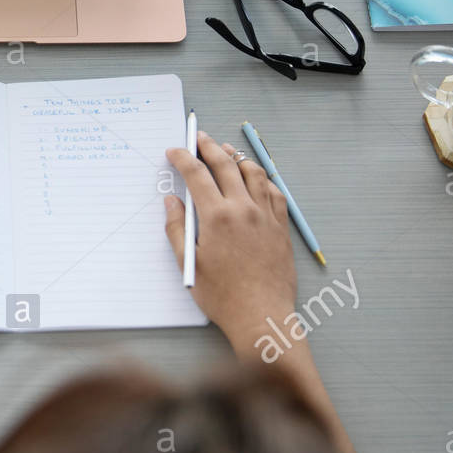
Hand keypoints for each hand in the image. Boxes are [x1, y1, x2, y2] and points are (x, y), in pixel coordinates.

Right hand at [164, 130, 295, 352]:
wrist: (262, 315)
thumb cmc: (222, 296)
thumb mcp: (189, 263)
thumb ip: (177, 228)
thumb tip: (171, 201)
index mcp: (217, 217)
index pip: (197, 174)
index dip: (183, 157)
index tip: (174, 151)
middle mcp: (244, 209)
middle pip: (225, 165)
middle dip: (208, 147)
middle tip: (198, 137)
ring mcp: (266, 216)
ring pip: (253, 172)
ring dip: (237, 157)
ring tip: (225, 150)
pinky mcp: (281, 226)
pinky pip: (274, 191)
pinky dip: (262, 178)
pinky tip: (255, 177)